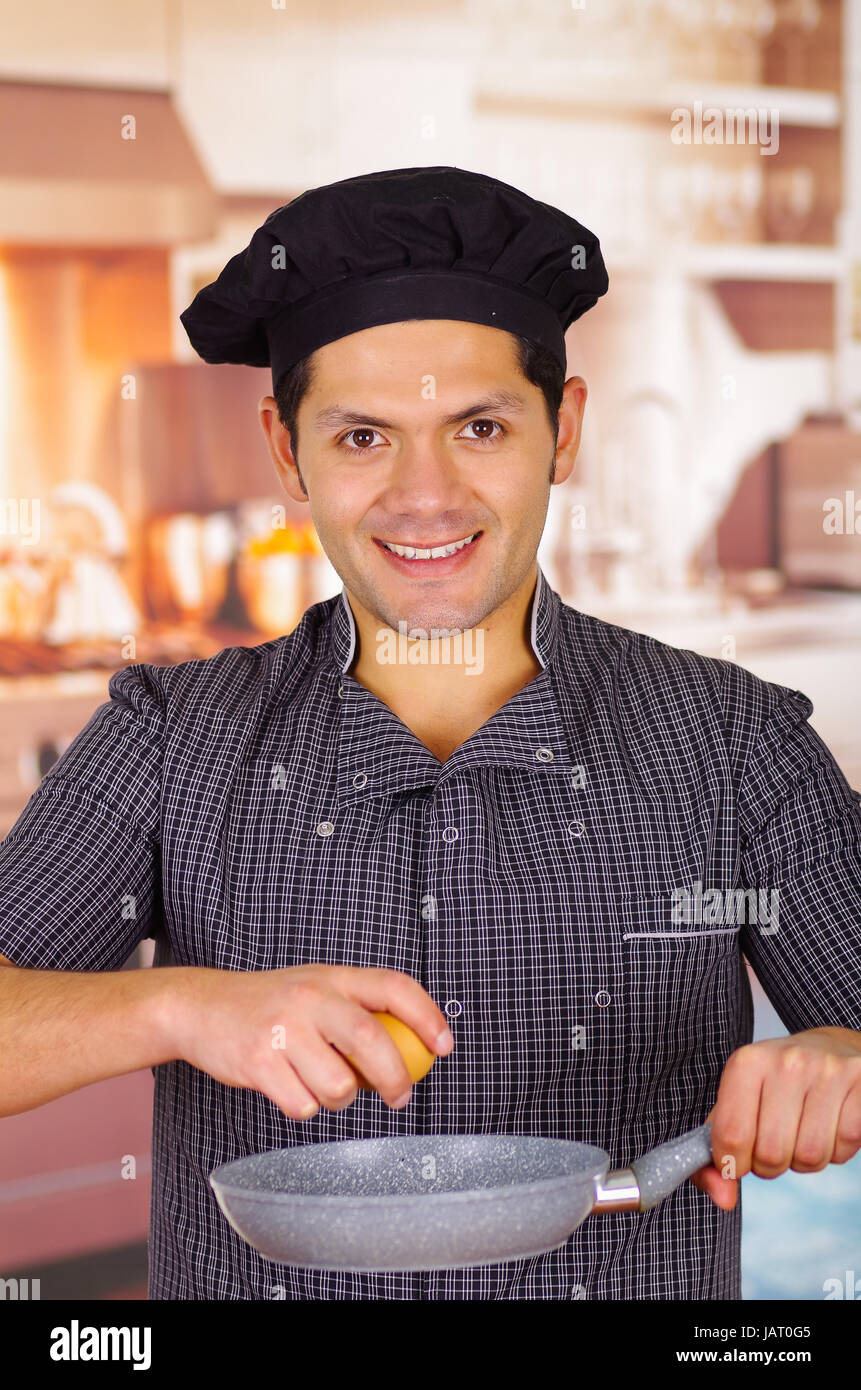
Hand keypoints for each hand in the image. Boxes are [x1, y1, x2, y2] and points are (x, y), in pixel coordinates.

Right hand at [165, 963, 454, 1120]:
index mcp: (332, 977)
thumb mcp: (315, 990)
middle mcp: (310, 996)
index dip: (427, 1015)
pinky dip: (305, 1107)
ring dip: (341, 1099)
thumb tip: (410, 1052)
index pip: (393, 987)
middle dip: (395, 1076)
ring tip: (325, 1088)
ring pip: (338, 1083)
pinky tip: (291, 1089)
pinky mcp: (257, 1060)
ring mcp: (282, 1028)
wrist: (201, 1007)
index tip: (444, 1045)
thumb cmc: (269, 1006)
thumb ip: (355, 1012)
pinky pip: (302, 1103)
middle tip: (400, 1096)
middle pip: (371, 1039)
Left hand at [690, 1027, 860, 1209]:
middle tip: (776, 1141)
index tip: (739, 1158)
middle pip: (771, 1154)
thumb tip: (723, 1199)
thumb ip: (718, 1151)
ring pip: (810, 1157)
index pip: (731, 1137)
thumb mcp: (739, 1102)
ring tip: (803, 1131)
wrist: (832, 1048)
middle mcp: (787, 1062)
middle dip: (771, 1164)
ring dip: (804, 1160)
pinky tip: (830, 1125)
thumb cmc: (778, 1083)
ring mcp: (828, 1071)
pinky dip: (836, 1151)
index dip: (734, 1163)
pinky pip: (844, 1150)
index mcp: (747, 1062)